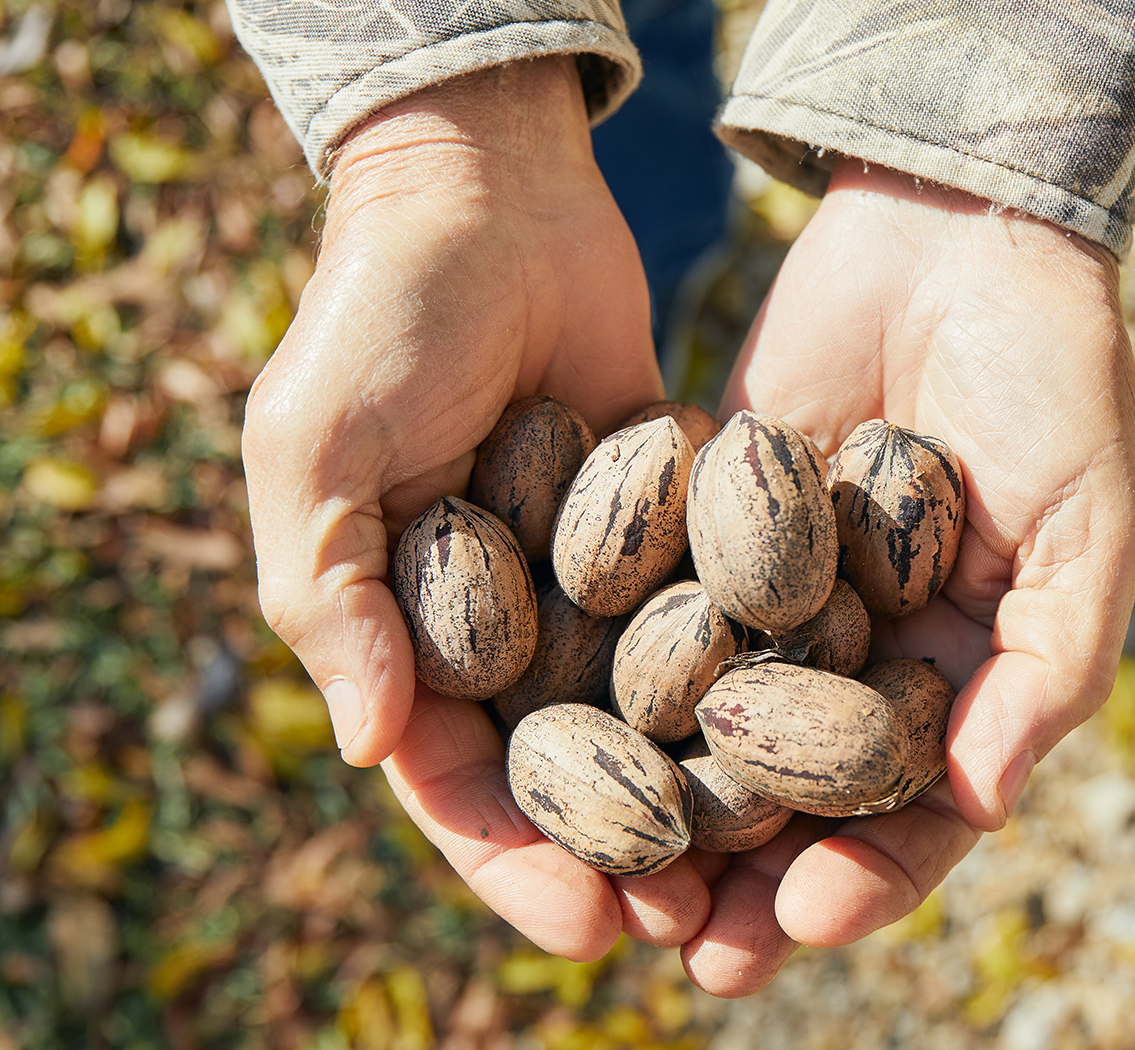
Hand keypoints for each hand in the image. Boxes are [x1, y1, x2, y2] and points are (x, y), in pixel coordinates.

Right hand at [243, 58, 713, 959]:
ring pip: (650, 710)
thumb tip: (366, 744)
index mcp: (404, 634)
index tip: (580, 924)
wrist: (486, 193)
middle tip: (689, 924)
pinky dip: (751, 671)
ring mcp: (593, 581)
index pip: (452, 778)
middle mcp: (505, 627)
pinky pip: (712, 611)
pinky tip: (817, 727)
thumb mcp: (317, 451)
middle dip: (620, 849)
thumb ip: (326, 596)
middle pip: (565, 767)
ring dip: (700, 786)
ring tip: (765, 861)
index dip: (508, 858)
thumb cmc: (375, 317)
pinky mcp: (673, 524)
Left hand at [682, 160, 1134, 994]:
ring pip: (715, 728)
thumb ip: (1050, 663)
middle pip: (801, 795)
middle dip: (750, 876)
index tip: (804, 921)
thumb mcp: (1087, 519)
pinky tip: (560, 730)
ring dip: (669, 808)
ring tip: (612, 877)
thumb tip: (983, 803)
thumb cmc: (1052, 374)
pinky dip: (616, 679)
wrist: (949, 229)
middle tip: (688, 947)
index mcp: (963, 676)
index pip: (915, 808)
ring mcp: (779, 599)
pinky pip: (657, 619)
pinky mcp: (704, 534)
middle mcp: (864, 655)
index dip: (868, 876)